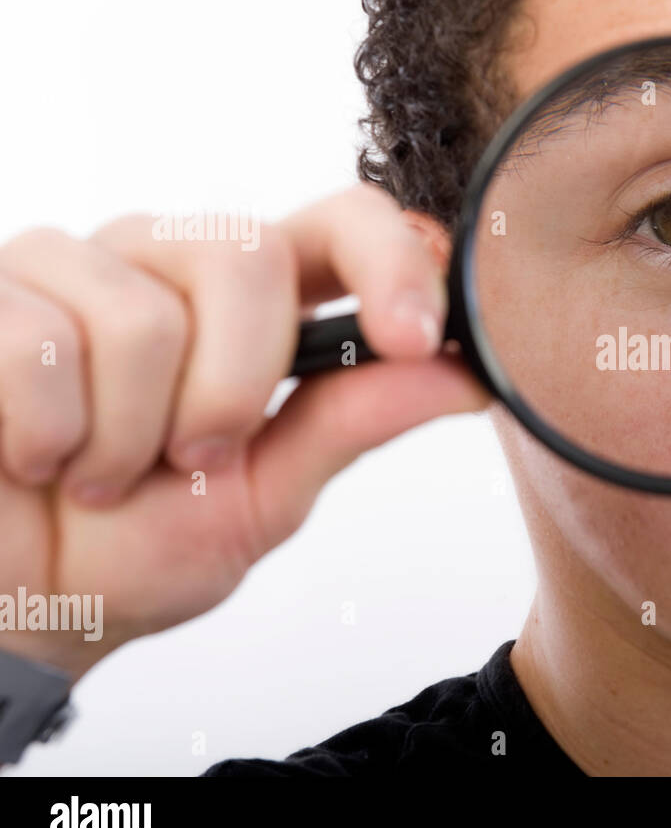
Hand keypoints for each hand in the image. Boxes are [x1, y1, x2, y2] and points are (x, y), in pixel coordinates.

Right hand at [0, 184, 487, 679]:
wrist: (18, 604)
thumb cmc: (136, 545)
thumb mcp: (264, 496)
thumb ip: (354, 422)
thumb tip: (469, 376)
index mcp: (253, 304)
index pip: (341, 223)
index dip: (388, 262)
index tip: (414, 337)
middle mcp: (167, 261)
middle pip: (246, 253)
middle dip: (229, 390)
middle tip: (190, 457)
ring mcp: (70, 265)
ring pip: (141, 318)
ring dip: (125, 438)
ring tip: (99, 472)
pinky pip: (37, 344)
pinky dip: (46, 437)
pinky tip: (32, 457)